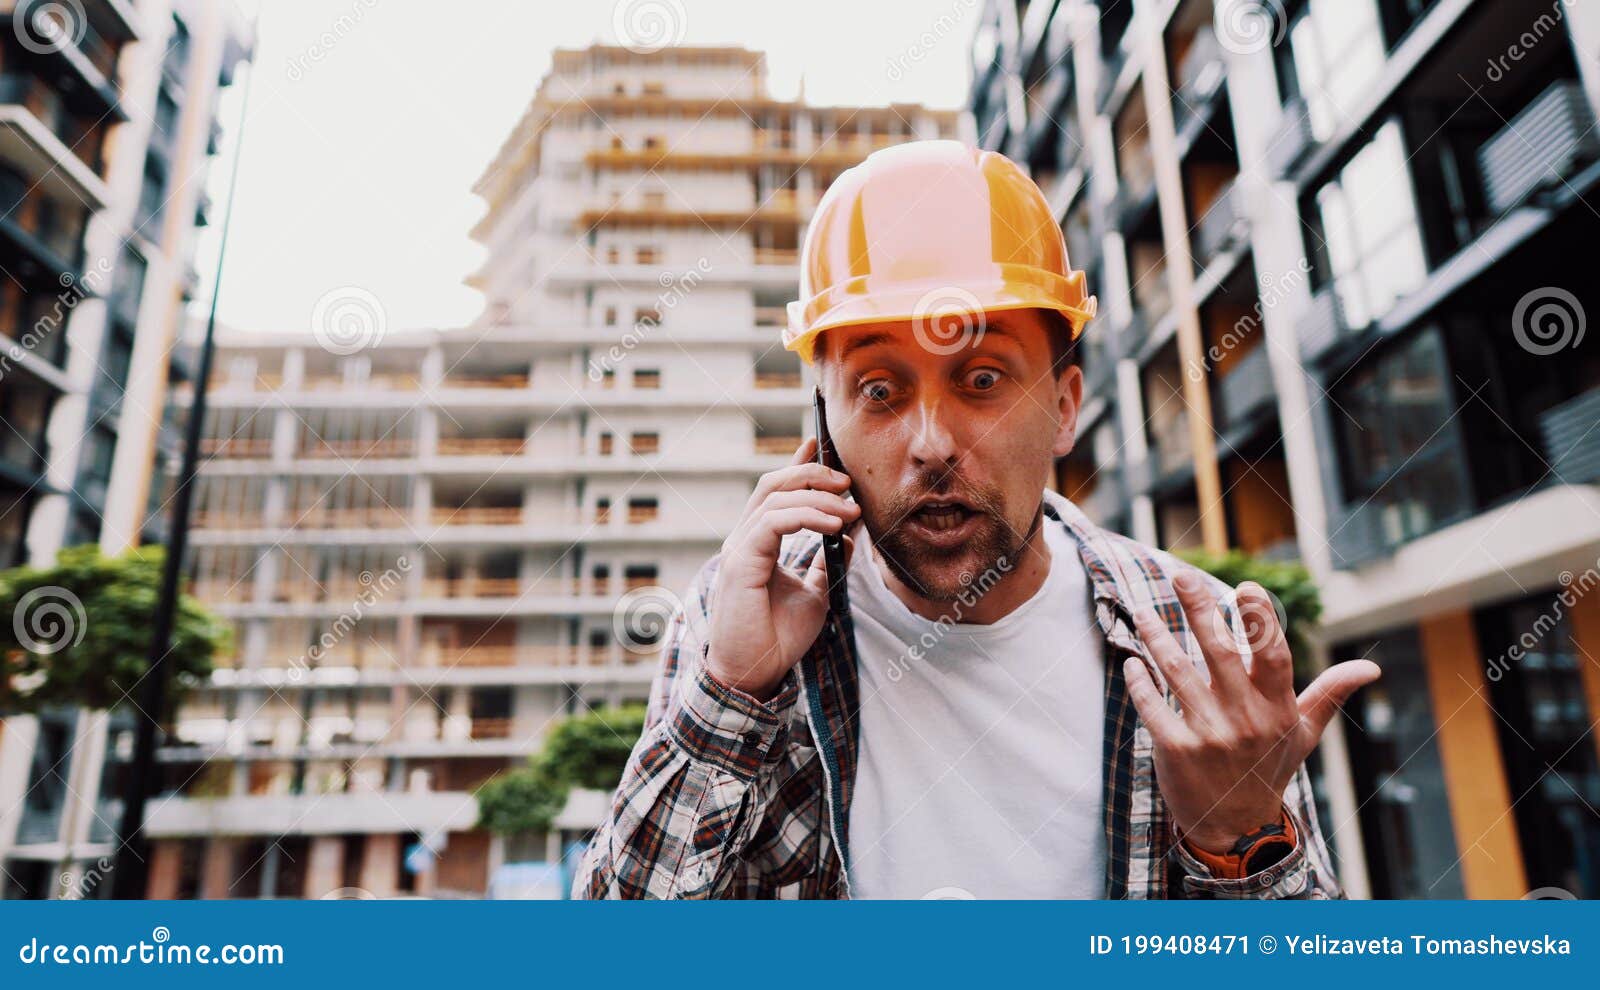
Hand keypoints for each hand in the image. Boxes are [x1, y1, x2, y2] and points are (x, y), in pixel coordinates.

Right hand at [705, 438, 858, 699]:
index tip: (819, 445)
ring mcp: (739, 548)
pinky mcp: (742, 562)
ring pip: (775, 498)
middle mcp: (744, 539)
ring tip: (851, 510)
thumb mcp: (815, 594)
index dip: (797, 465)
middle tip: (848, 483)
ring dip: (818, 497)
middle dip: (813, 474)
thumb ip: (826, 562)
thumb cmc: (777, 638)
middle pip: (773, 485)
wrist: (755, 674)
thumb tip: (847, 534)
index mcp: (757, 543)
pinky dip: (806, 516)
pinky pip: (773, 522)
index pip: (775, 493)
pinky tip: (834, 524)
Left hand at [1124, 572, 1379, 853]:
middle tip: (1181, 575)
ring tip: (1143, 612)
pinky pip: (1152, 706)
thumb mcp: (1304, 734)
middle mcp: (1244, 718)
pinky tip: (1132, 661)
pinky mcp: (1176, 750)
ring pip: (1177, 672)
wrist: (1237, 827)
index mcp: (1277, 708)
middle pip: (1218, 652)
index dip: (1260, 620)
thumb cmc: (1269, 768)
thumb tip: (1371, 668)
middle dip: (1198, 609)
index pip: (1273, 656)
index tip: (1246, 587)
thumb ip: (1330, 694)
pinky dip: (1140, 681)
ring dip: (1157, 637)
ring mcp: (1208, 734)